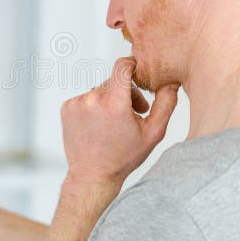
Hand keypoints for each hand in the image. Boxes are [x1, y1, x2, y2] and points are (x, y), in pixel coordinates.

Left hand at [60, 57, 179, 186]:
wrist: (92, 175)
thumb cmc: (124, 157)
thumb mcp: (153, 133)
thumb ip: (166, 103)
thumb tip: (171, 81)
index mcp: (114, 104)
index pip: (123, 66)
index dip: (133, 65)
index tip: (138, 71)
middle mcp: (93, 99)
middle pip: (115, 81)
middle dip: (126, 93)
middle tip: (133, 114)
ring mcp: (77, 103)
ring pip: (100, 90)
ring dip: (109, 101)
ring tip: (113, 124)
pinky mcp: (67, 107)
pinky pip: (86, 98)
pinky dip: (94, 107)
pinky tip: (98, 125)